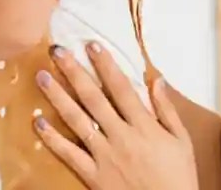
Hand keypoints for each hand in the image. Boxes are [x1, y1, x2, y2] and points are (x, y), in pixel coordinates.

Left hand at [34, 43, 197, 189]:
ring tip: (42, 76)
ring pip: (77, 120)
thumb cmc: (177, 178)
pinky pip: (69, 154)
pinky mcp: (93, 175)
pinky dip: (52, 138)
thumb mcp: (182, 141)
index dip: (105, 64)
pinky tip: (38, 121)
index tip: (91, 44)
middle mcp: (121, 136)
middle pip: (93, 98)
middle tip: (57, 51)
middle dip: (74, 72)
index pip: (121, 87)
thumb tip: (157, 80)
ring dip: (57, 97)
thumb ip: (167, 110)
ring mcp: (105, 156)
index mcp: (144, 126)